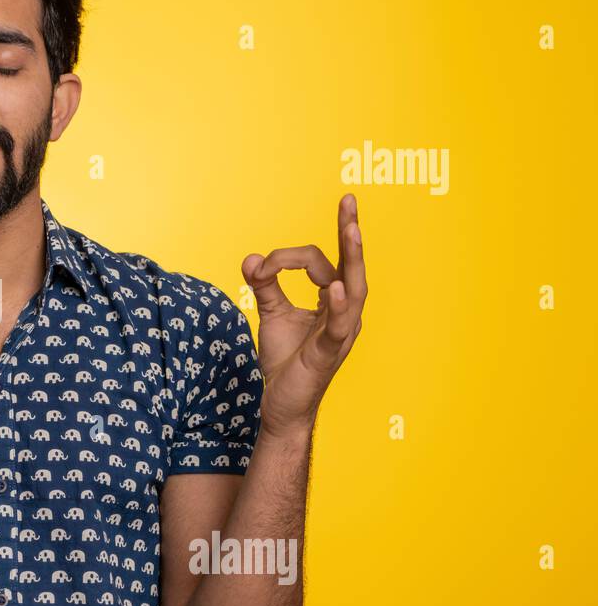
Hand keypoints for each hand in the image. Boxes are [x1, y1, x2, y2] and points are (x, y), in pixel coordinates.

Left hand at [240, 193, 366, 438]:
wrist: (279, 404)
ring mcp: (340, 333)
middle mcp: (343, 313)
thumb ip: (265, 285)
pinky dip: (337, 305)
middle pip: (351, 266)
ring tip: (351, 229)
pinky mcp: (329, 353)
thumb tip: (252, 257)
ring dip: (352, 258)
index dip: (286, 258)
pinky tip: (333, 286)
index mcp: (332, 301)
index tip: (259, 266)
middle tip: (349, 201)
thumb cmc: (284, 360)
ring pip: (353, 290)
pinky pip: (338, 326)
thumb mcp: (272, 314)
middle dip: (350, 233)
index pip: (317, 262)